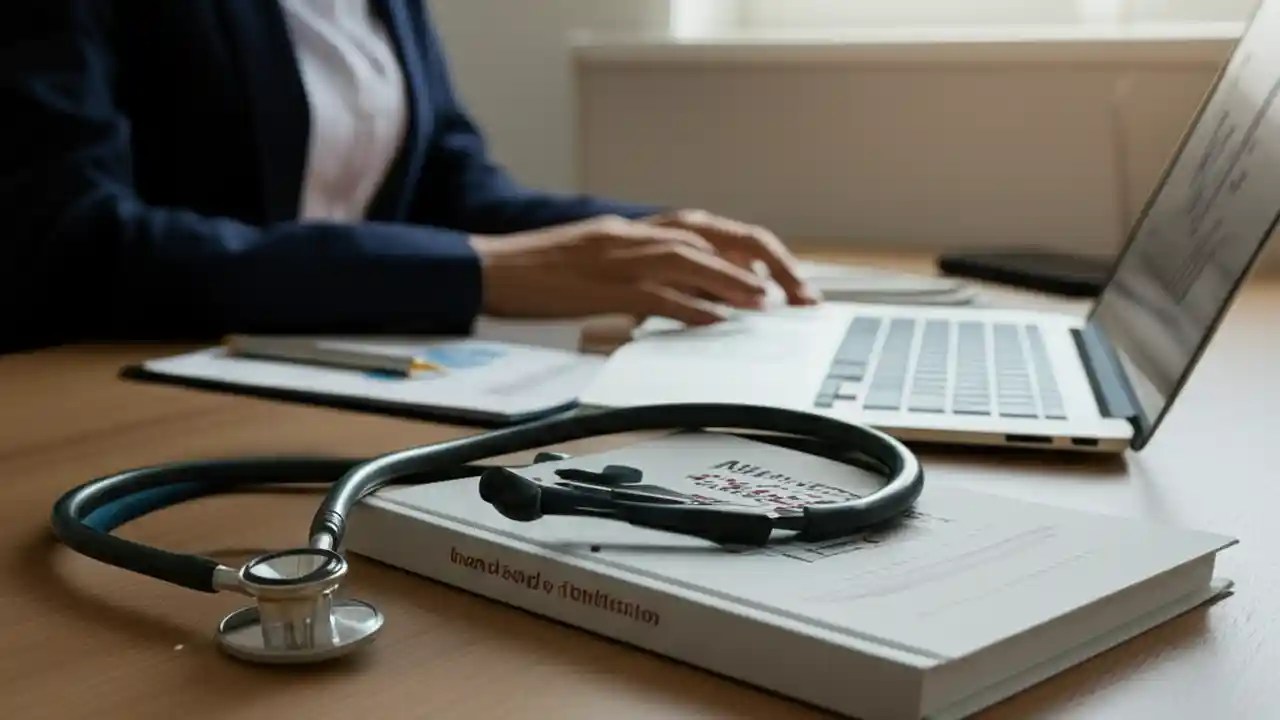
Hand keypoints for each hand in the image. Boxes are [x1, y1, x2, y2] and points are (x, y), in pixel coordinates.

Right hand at [469, 213, 816, 325]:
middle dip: (765, 263)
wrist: (491, 268)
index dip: (755, 252)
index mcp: (637, 228)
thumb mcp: (603, 263)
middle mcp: (636, 235)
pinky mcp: (603, 285)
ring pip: (693, 261)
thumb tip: (698, 298)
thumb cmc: (544, 271)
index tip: (784, 280)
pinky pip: (657, 295)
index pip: (711, 230)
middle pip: (716, 237)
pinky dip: (692, 306)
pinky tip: (718, 320)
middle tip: (799, 293)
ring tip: (770, 303)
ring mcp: (621, 258)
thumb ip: (649, 274)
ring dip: (737, 282)